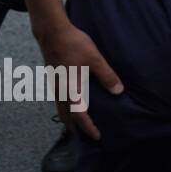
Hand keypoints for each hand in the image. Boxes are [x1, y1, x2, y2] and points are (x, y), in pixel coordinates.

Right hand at [32, 16, 122, 140]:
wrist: (52, 32)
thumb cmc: (74, 44)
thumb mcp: (95, 59)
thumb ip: (107, 76)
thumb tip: (118, 92)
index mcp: (70, 89)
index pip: (79, 115)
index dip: (88, 127)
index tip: (97, 136)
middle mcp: (60, 91)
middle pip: (66, 116)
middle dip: (76, 128)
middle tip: (87, 138)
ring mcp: (55, 85)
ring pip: (61, 109)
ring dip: (70, 119)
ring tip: (79, 127)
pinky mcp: (55, 79)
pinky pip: (60, 100)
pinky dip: (66, 109)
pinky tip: (73, 106)